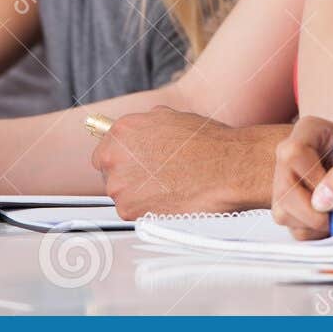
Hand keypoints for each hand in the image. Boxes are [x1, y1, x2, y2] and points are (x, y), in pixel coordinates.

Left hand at [90, 107, 269, 219]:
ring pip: (122, 195)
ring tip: (169, 188)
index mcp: (123, 130)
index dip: (122, 160)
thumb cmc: (208, 143)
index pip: (104, 151)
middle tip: (156, 178)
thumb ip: (145, 127)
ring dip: (139, 194)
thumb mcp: (171, 118)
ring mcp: (120, 185)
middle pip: (109, 174)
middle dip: (130, 177)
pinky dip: (148, 210)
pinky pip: (133, 213)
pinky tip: (170, 200)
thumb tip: (139, 134)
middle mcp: (115, 156)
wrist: (228, 168)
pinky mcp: (129, 210)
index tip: (134, 165)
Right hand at [271, 116, 332, 238]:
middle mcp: (298, 157)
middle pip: (282, 186)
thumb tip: (320, 198)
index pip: (292, 152)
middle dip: (312, 208)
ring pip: (283, 211)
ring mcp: (295, 185)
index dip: (311, 177)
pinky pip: (292, 229)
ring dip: (314, 222)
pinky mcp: (297, 210)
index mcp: (314, 133)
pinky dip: (315, 233)